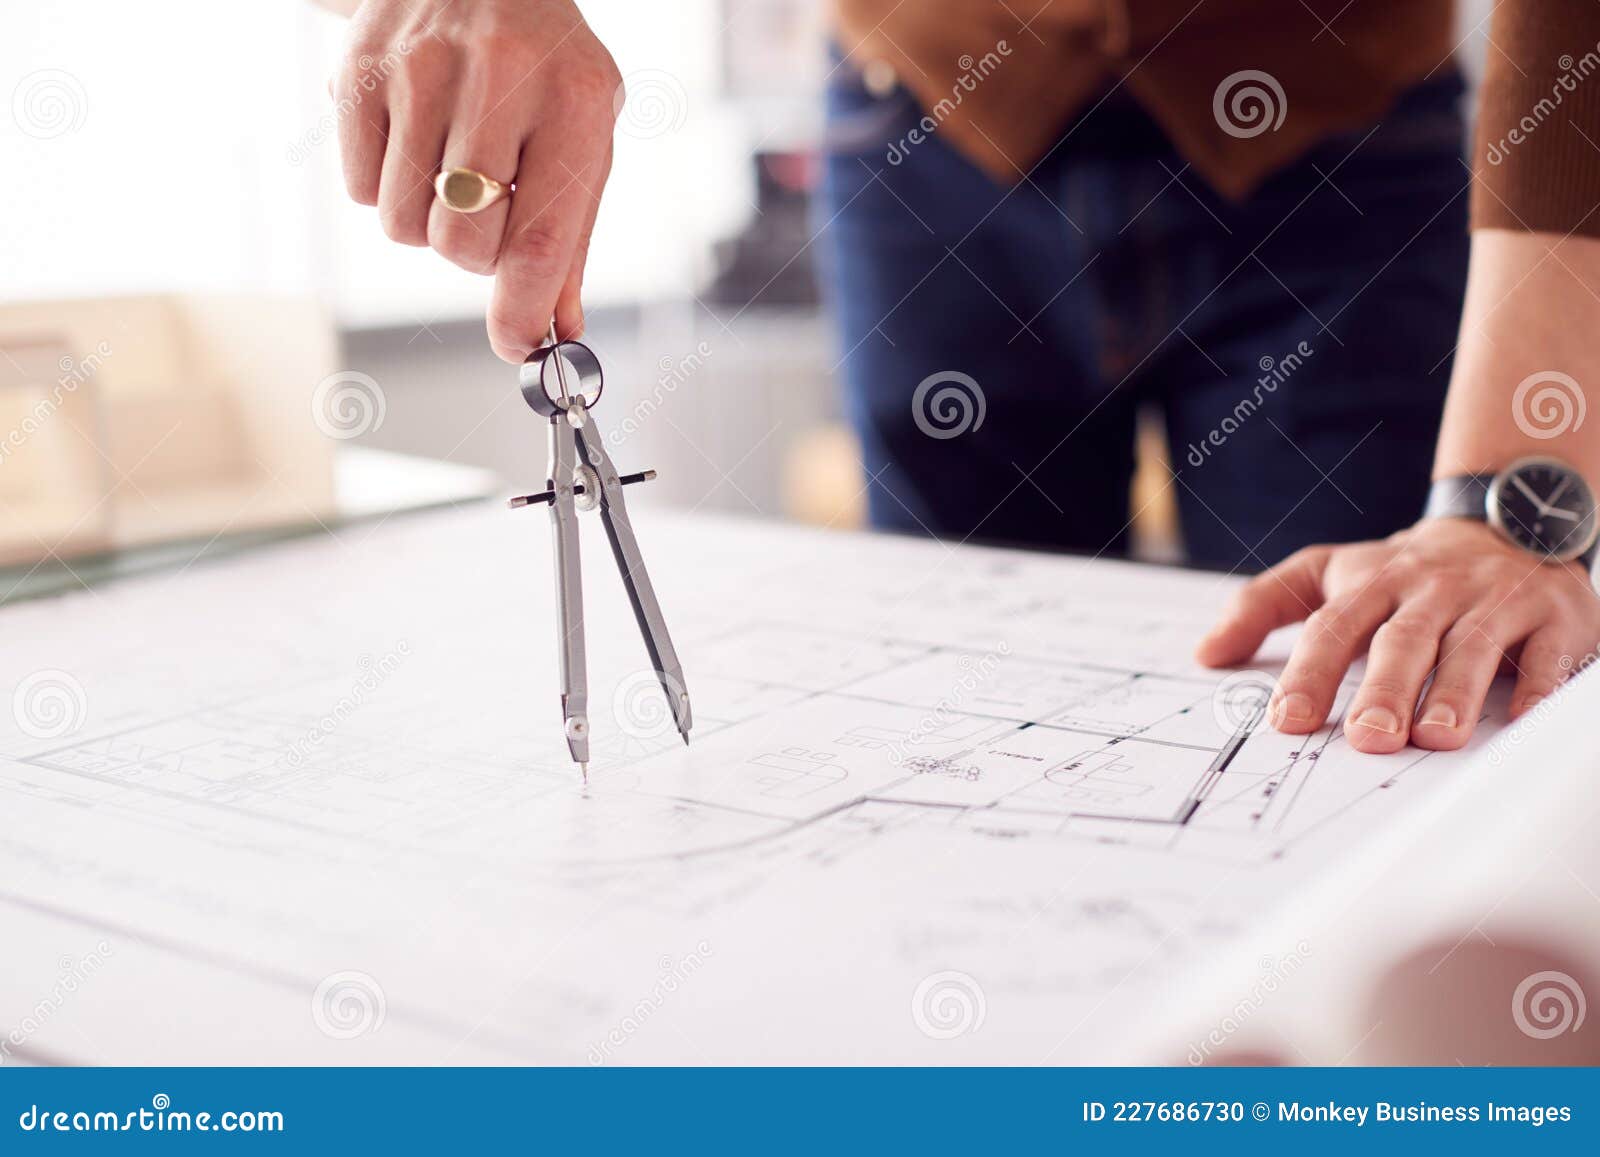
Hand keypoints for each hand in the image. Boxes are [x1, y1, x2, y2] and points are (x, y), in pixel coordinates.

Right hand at [335, 0, 621, 359]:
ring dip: (427, 223)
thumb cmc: (543, 70)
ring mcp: (420, 68)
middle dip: (474, 255)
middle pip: (462, 243)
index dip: (523, 309)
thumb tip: (555, 330)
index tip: (515, 345)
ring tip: (451, 167)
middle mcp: (498, 77)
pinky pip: (359, 191)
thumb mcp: (582, 137)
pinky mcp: (359, 69)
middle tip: (488, 213)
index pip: (542, 237)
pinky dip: (385, 188)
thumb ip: (568, 238)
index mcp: (572, 101)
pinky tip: (414, 142)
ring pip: (403, 225)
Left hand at [1195, 519, 1599, 752]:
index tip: (1288, 721)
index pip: (1333, 626)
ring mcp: (1496, 600)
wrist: (1505, 521)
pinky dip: (1538, 684)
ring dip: (1455, 691)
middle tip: (1369, 737)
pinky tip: (1521, 719)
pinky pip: (1549, 653)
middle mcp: (1433, 591)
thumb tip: (1207, 654)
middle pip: (1404, 639)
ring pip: (1474, 645)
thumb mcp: (1327, 572)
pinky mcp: (1555, 614)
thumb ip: (1262, 606)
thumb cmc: (1403, 571)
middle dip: (1386, 688)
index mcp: (1374, 583)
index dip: (1309, 672)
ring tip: (1437, 737)